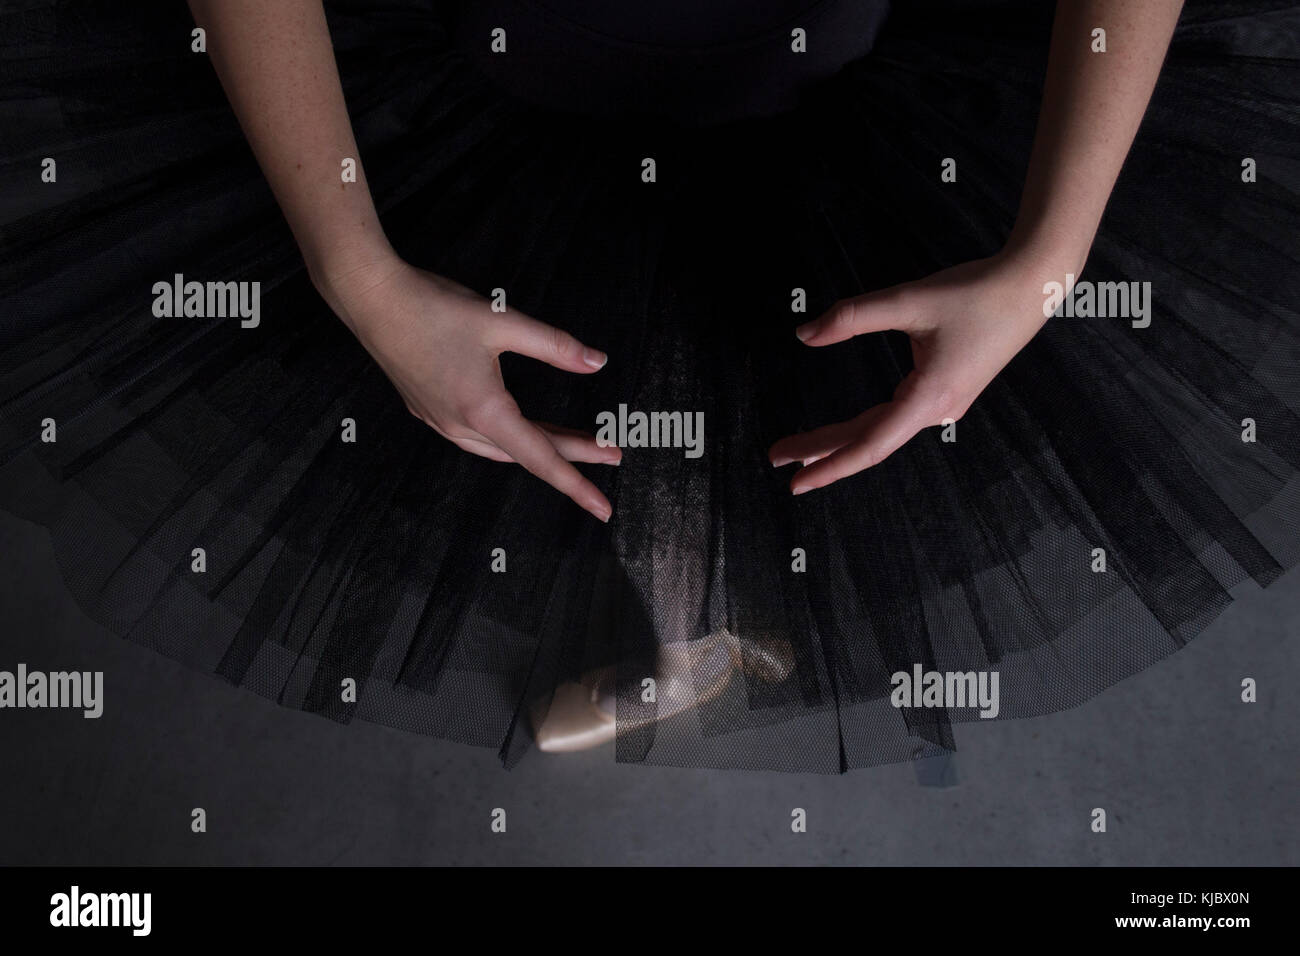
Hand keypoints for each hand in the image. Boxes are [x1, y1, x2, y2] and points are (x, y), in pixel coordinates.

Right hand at [317, 255, 619, 521]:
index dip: (578, 482)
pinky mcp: (428, 410)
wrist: (370, 299)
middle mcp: (461, 425)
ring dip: (540, 447)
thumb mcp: (503, 321)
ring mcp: (441, 421)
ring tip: (576, 442)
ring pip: (501, 449)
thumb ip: (555, 346)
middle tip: (611, 454)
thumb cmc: (433, 306)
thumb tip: (598, 362)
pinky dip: (509, 439)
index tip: (604, 509)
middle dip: (571, 455)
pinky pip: (477, 438)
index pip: (542, 457)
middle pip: (527, 452)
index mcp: (483, 410)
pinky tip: (518, 428)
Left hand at [769, 251, 1060, 493]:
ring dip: (840, 441)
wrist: (1030, 287)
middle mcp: (936, 410)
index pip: (868, 443)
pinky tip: (846, 432)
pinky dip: (864, 428)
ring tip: (801, 449)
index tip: (796, 481)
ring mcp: (943, 405)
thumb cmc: (976, 293)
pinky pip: (895, 419)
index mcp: (929, 397)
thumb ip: (852, 317)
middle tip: (778, 459)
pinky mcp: (945, 392)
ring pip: (880, 431)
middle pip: (867, 441)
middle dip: (820, 451)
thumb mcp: (908, 300)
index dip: (829, 464)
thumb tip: (804, 334)